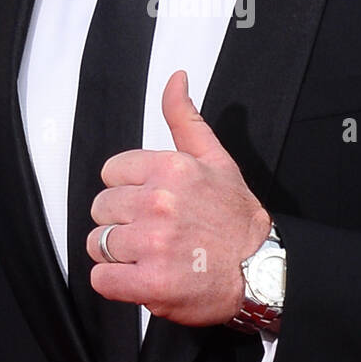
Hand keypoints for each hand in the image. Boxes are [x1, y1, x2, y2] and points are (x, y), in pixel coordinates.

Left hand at [87, 70, 271, 325]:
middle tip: (151, 233)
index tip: (148, 204)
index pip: (111, 173)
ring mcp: (153, 244)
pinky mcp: (150, 283)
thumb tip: (175, 78)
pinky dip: (115, 282)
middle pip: (101, 208)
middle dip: (121, 222)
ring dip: (118, 254)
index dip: (127, 191)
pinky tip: (140, 278)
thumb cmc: (237, 219)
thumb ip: (186, 118)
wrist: (262, 271)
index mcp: (170, 168)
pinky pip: (102, 278)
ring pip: (98, 243)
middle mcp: (159, 203)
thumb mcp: (216, 158)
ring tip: (149, 256)